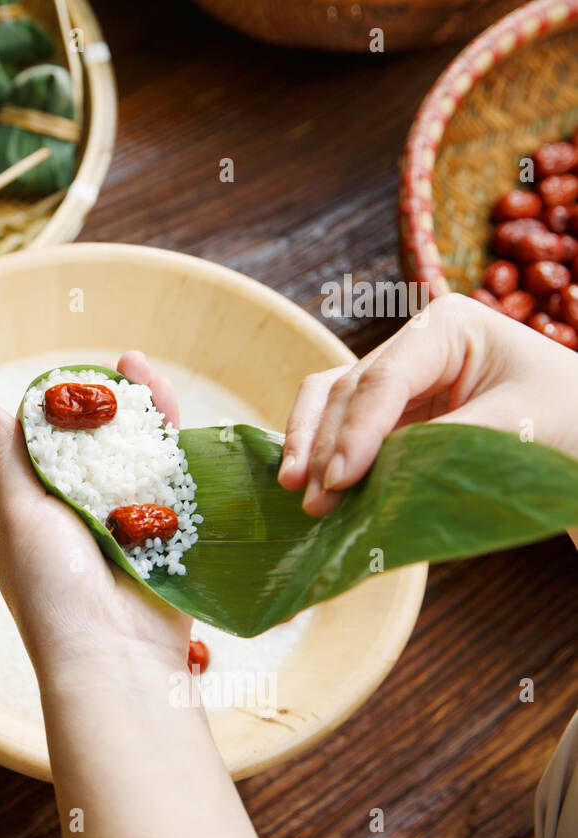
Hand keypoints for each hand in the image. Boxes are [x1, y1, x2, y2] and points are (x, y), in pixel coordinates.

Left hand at [0, 352, 264, 837]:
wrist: (116, 660)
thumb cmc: (54, 592)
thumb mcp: (21, 519)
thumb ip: (8, 463)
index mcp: (36, 518)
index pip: (48, 452)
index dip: (63, 412)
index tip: (77, 377)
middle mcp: (80, 522)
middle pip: (99, 451)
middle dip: (111, 407)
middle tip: (121, 364)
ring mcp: (126, 531)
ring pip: (137, 461)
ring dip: (144, 415)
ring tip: (144, 368)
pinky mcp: (167, 541)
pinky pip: (172, 487)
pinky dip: (174, 448)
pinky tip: (173, 411)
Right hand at [279, 293, 577, 515]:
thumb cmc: (567, 417)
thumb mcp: (519, 425)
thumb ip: (446, 445)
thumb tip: (379, 480)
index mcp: (447, 326)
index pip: (384, 379)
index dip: (354, 430)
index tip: (339, 480)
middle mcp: (412, 344)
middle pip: (349, 391)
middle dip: (326, 445)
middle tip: (315, 500)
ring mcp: (398, 376)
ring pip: (331, 401)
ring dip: (310, 445)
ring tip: (297, 490)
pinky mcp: (392, 411)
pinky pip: (341, 423)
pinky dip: (321, 450)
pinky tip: (308, 480)